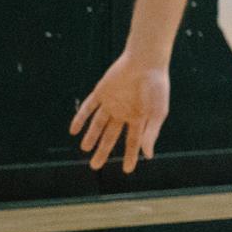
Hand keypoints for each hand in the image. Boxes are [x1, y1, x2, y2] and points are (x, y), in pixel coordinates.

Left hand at [69, 52, 169, 172]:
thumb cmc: (156, 87)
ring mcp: (112, 102)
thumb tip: (147, 154)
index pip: (133, 141)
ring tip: (85, 148)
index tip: (128, 170)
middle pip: (111, 136)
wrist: (146, 62)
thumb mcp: (157, 112)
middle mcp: (124, 112)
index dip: (131, 156)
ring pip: (98, 123)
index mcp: (139, 117)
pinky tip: (74, 129)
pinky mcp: (101, 92)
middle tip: (94, 166)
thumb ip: (151, 133)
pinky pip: (88, 107)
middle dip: (103, 151)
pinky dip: (80, 118)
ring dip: (91, 136)